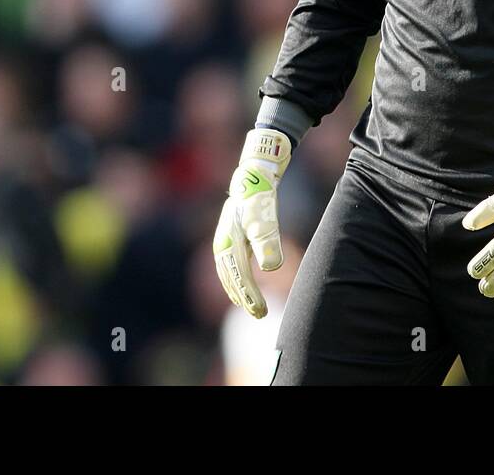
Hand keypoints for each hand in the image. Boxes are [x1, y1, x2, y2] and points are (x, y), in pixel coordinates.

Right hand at [213, 128, 291, 318]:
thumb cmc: (259, 198)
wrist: (252, 177)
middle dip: (245, 298)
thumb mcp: (266, 219)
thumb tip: (270, 268)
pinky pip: (229, 267)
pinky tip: (243, 286)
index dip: (250, 297)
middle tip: (260, 315)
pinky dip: (235, 280)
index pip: (240, 278)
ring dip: (238, 291)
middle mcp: (222, 245)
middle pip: (231, 280)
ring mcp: (224, 242)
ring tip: (250, 306)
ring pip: (228, 275)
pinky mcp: (229, 238)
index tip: (261, 312)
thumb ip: (267, 242)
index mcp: (228, 243)